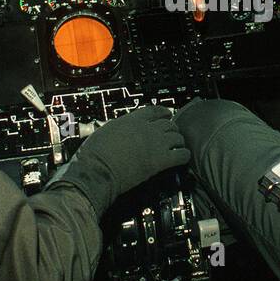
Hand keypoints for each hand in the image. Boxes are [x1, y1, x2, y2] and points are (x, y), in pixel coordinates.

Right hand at [54, 105, 189, 212]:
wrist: (98, 170)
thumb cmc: (95, 154)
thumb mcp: (105, 131)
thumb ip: (119, 128)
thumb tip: (121, 132)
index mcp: (132, 120)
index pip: (153, 111)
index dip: (163, 112)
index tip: (167, 113)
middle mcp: (147, 129)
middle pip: (168, 123)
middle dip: (172, 128)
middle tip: (172, 133)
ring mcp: (156, 144)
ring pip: (177, 137)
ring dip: (179, 141)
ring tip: (178, 145)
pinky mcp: (161, 161)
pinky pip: (181, 155)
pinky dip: (184, 155)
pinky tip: (183, 157)